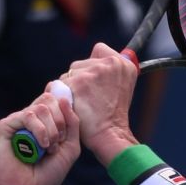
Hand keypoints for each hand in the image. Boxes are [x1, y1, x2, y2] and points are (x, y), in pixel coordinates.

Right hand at [0, 91, 80, 184]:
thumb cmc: (49, 174)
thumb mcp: (70, 148)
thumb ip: (73, 124)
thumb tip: (64, 98)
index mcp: (47, 121)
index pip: (57, 99)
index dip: (65, 112)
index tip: (65, 136)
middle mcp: (32, 118)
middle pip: (50, 99)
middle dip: (60, 122)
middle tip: (57, 142)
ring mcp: (18, 121)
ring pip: (40, 107)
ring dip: (51, 130)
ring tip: (48, 148)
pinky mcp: (6, 126)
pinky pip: (26, 115)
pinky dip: (39, 130)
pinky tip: (40, 146)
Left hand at [62, 43, 139, 165]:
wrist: (110, 135)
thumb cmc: (112, 116)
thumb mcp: (120, 88)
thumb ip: (110, 73)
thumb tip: (95, 64)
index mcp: (123, 64)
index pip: (99, 50)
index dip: (94, 66)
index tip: (96, 82)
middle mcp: (111, 63)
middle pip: (81, 63)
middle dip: (81, 79)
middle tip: (90, 99)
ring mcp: (95, 72)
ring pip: (70, 73)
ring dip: (71, 87)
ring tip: (83, 104)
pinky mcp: (79, 82)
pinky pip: (61, 84)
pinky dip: (63, 95)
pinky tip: (74, 106)